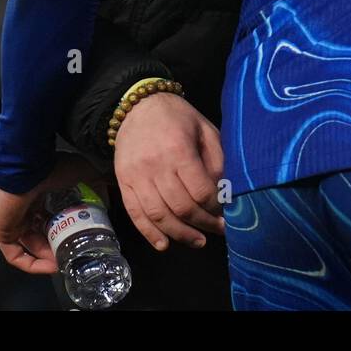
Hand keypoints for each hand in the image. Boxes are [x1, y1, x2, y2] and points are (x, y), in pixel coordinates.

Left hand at [0, 153, 110, 274]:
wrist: (29, 166)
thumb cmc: (53, 167)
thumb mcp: (85, 174)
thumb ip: (97, 187)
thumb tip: (109, 204)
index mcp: (39, 194)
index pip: (52, 218)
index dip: (66, 231)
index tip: (81, 238)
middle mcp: (24, 208)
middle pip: (42, 235)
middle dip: (59, 247)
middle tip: (74, 253)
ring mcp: (11, 221)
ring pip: (31, 247)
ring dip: (48, 258)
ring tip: (66, 262)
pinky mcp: (2, 232)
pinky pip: (16, 255)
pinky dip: (33, 264)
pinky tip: (51, 266)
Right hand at [112, 92, 225, 250]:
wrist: (138, 106)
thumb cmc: (178, 117)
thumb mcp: (205, 129)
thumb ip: (217, 160)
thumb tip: (224, 192)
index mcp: (179, 150)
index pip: (201, 191)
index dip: (216, 208)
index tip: (227, 214)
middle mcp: (156, 166)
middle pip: (182, 207)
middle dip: (203, 224)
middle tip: (218, 231)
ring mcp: (137, 176)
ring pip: (159, 215)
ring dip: (180, 234)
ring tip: (198, 242)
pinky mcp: (124, 182)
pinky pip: (135, 214)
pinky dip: (149, 233)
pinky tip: (164, 244)